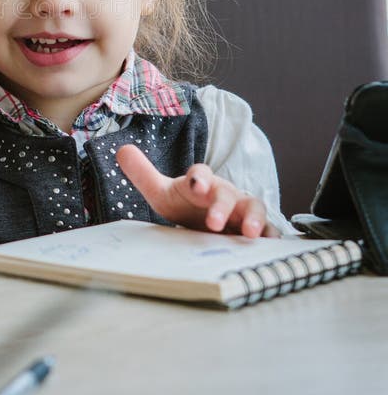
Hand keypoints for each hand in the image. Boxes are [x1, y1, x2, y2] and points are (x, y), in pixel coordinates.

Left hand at [116, 144, 278, 237]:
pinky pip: (269, 229)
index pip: (200, 174)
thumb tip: (122, 150)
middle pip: (227, 194)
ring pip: (253, 208)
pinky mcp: (255, 229)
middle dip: (221, 206)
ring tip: (251, 235)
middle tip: (214, 223)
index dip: (198, 177)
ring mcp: (242, 210)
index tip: (194, 184)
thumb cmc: (187, 205)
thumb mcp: (164, 193)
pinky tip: (271, 244)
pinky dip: (272, 235)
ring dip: (254, 220)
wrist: (208, 219)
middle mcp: (224, 192)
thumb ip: (144, 175)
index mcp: (201, 182)